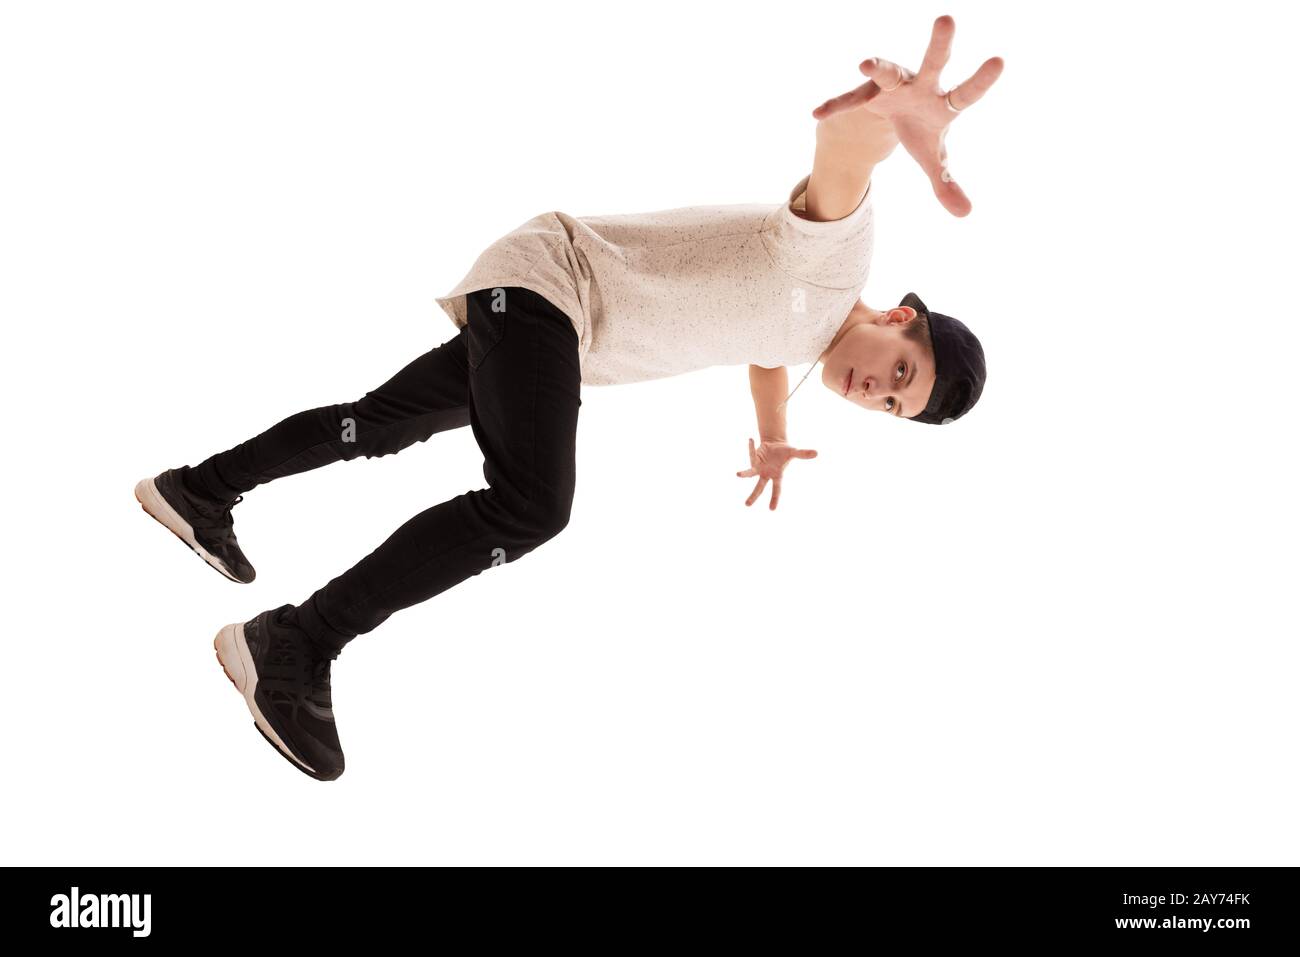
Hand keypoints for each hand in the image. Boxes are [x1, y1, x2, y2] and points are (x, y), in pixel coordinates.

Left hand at [735, 437, 817, 510]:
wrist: (775, 444)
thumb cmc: (785, 452)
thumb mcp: (794, 452)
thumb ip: (803, 454)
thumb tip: (816, 453)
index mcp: (777, 475)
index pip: (776, 489)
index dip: (774, 499)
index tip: (772, 509)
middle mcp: (766, 474)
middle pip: (759, 487)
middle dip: (753, 496)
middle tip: (747, 505)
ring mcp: (758, 467)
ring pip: (750, 473)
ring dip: (744, 474)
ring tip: (738, 474)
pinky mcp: (753, 459)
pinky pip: (751, 453)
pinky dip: (751, 447)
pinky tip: (751, 439)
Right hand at [811, 15, 1003, 216]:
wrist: (888, 112)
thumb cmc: (918, 128)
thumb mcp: (932, 158)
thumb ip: (946, 183)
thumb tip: (966, 213)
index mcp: (942, 102)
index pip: (965, 93)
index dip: (981, 80)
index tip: (999, 61)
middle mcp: (920, 85)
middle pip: (933, 63)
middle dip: (939, 45)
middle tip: (947, 20)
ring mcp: (892, 85)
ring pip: (886, 72)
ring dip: (877, 68)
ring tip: (864, 64)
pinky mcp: (866, 92)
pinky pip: (849, 100)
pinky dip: (836, 106)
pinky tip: (819, 114)